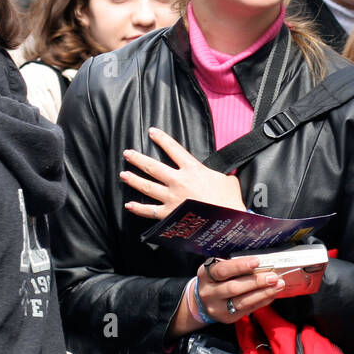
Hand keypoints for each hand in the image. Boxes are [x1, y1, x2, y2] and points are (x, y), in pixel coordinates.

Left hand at [122, 127, 245, 221]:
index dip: (161, 139)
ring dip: (133, 179)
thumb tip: (226, 174)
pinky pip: (149, 211)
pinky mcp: (169, 214)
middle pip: (152, 167)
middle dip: (138, 159)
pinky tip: (129, 205)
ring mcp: (172, 198)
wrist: (227, 221)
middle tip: (127, 154)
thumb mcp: (228, 180)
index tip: (152, 132)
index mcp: (193, 169)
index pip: (174, 148)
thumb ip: (221, 174)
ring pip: (146, 186)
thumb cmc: (229, 201)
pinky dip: (138, 208)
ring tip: (123, 174)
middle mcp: (178, 181)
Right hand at [167, 256, 286, 338]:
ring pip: (242, 302)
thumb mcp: (218, 269)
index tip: (256, 261)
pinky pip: (248, 310)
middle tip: (273, 276)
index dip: (239, 266)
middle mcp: (209, 292)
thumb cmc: (216, 279)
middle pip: (234, 288)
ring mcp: (218, 307)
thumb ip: (234, 266)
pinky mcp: (227, 318)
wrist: (202, 301)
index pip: (222, 270)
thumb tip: (261, 264)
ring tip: (278, 285)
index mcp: (206, 275)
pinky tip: (272, 294)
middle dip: (256, 282)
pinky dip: (262, 301)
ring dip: (263, 293)